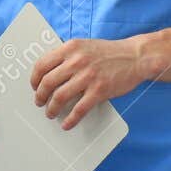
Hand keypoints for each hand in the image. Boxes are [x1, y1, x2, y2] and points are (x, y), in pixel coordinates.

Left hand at [30, 37, 151, 130]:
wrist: (135, 57)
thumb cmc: (109, 52)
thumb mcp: (84, 46)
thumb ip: (67, 55)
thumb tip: (49, 72)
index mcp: (70, 48)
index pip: (42, 64)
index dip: (34, 79)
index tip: (35, 87)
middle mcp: (77, 61)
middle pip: (47, 82)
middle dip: (40, 96)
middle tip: (39, 102)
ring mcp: (88, 76)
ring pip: (59, 97)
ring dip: (51, 108)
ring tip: (50, 113)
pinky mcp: (99, 91)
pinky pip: (79, 109)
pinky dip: (70, 119)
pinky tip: (66, 124)